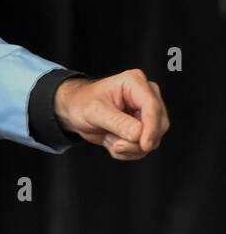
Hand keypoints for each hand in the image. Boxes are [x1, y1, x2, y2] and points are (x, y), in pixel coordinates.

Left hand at [54, 69, 168, 159]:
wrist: (75, 111)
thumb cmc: (82, 103)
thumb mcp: (94, 111)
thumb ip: (117, 122)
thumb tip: (138, 134)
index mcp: (135, 82)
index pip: (152, 106)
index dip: (151, 128)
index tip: (144, 145)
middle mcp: (146, 96)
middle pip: (159, 125)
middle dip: (137, 141)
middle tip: (115, 145)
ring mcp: (147, 113)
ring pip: (153, 139)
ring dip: (129, 147)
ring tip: (108, 138)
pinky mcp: (144, 128)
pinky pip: (143, 148)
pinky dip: (126, 151)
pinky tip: (112, 141)